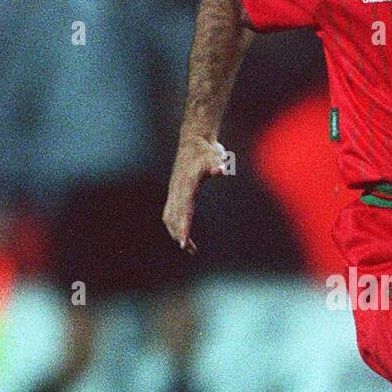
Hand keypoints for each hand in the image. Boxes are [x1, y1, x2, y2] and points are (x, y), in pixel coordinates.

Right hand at [162, 133, 229, 254]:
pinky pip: (170, 212)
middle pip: (173, 217)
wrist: (194, 140)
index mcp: (186, 185)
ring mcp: (174, 191)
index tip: (183, 242)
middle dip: (179, 234)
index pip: (183, 211)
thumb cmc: (206, 150)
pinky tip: (182, 232)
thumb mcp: (215, 155)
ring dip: (175, 231)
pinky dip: (175, 224)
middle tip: (189, 250)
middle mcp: (177, 190)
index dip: (183, 227)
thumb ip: (217, 163)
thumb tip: (222, 168)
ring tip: (188, 246)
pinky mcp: (175, 191)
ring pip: (169, 216)